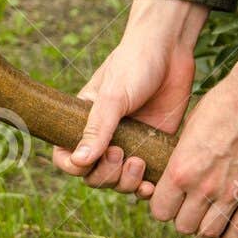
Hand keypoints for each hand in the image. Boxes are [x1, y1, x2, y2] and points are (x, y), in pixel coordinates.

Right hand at [56, 0, 208, 194]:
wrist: (171, 49)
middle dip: (106, 175)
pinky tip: (152, 185)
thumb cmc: (134, 64)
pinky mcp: (153, 148)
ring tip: (138, 161)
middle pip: (93, 177)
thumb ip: (97, 129)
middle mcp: (104, 138)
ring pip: (118, 182)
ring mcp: (129, 145)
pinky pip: (145, 179)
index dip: (74, 168)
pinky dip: (146, 188)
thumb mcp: (112, 96)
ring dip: (126, 183)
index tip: (91, 160)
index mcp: (83, 123)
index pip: (66, 158)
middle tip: (122, 155)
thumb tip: (79, 161)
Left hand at [146, 60, 237, 237]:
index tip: (170, 201)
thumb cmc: (222, 105)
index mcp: (181, 171)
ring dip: (204, 232)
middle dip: (183, 220)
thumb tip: (173, 175)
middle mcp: (204, 188)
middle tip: (189, 210)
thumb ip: (181, 159)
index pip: (159, 211)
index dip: (163, 207)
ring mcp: (232, 194)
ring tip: (205, 224)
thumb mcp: (188, 130)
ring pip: (208, 233)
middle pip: (183, 227)